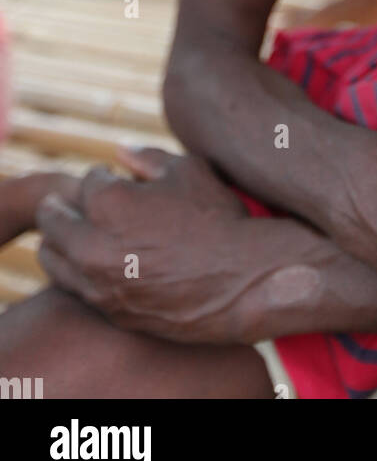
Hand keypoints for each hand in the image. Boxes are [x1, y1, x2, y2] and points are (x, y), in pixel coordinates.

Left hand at [35, 147, 260, 343]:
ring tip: (80, 230)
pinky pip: (71, 285)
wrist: (241, 281)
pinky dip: (76, 268)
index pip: (89, 180)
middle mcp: (93, 244)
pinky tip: (96, 260)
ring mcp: (97, 282)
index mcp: (109, 202)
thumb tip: (120, 151)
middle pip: (54, 218)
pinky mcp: (108, 309)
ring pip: (51, 256)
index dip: (108, 177)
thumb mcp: (189, 171)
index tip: (121, 180)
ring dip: (62, 238)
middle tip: (81, 201)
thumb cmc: (218, 219)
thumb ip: (148, 156)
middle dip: (68, 203)